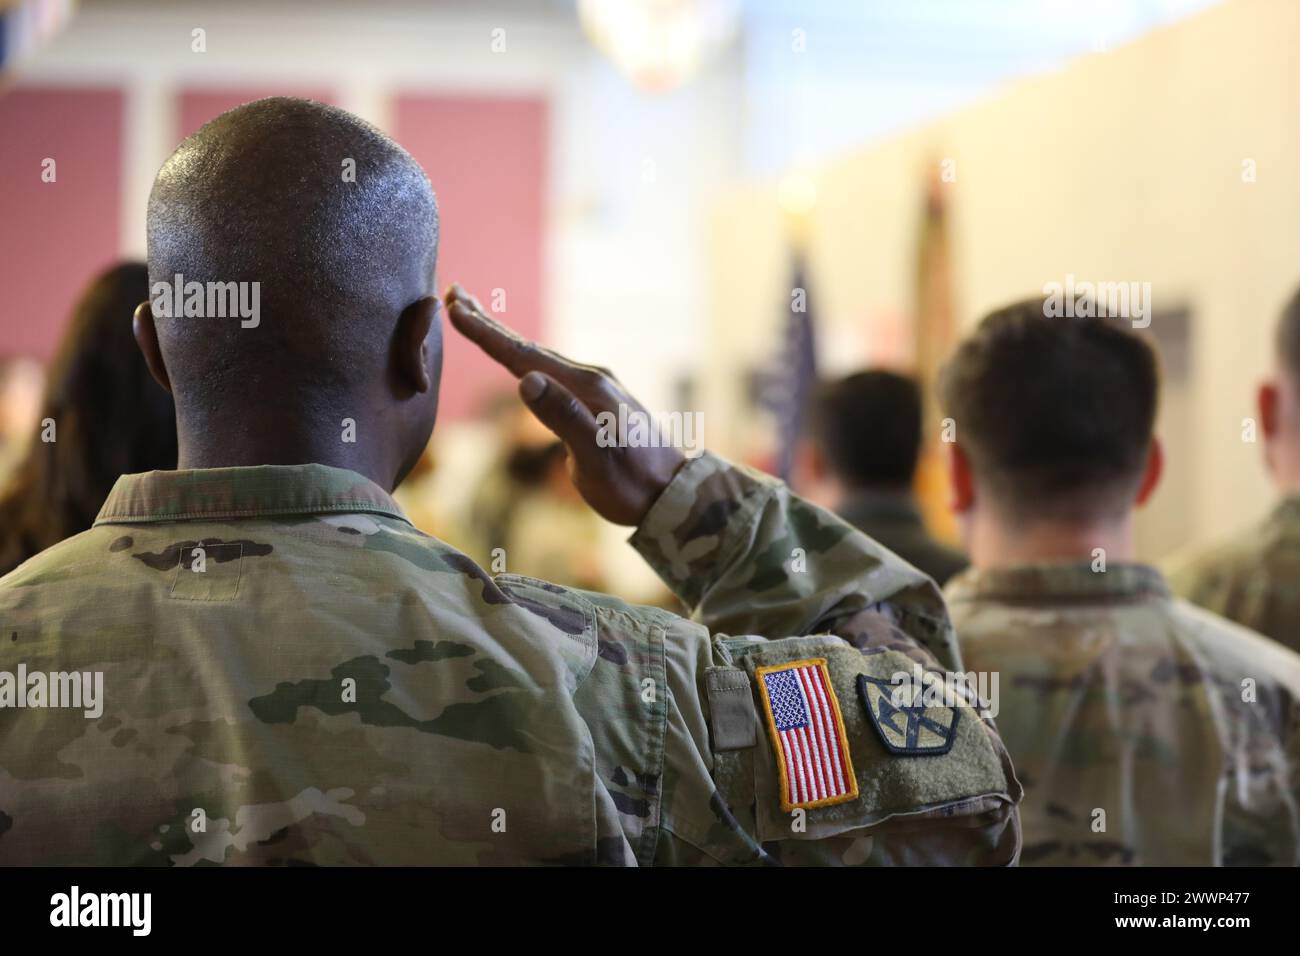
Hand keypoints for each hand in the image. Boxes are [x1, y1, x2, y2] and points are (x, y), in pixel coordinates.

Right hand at [445, 284, 685, 525]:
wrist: (672, 494)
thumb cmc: (632, 483)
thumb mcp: (594, 456)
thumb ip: (563, 417)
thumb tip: (524, 380)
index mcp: (585, 387)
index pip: (523, 355)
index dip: (485, 333)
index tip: (453, 305)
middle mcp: (590, 379)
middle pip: (528, 347)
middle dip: (489, 323)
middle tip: (454, 294)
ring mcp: (595, 389)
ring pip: (539, 358)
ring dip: (506, 339)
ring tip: (476, 320)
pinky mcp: (597, 403)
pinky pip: (552, 373)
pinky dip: (526, 360)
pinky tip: (522, 364)